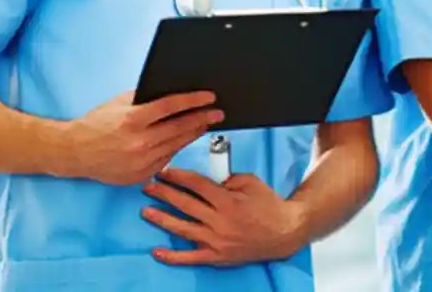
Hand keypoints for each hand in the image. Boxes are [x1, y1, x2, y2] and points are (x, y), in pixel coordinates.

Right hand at [58, 91, 222, 185]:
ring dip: (193, 134)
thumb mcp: (118, 103)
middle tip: (217, 113)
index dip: (194, 100)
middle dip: (203, 119)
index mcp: (133, 120)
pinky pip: (167, 160)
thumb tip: (172, 92)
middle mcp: (139, 142)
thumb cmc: (95, 125)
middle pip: (180, 128)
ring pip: (177, 145)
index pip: (172, 107)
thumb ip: (144, 99)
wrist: (74, 153)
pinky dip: (176, 148)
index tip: (209, 97)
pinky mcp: (141, 175)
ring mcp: (141, 161)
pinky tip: (184, 140)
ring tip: (205, 125)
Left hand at [142, 169, 306, 265]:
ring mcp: (216, 240)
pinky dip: (172, 256)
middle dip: (164, 193)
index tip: (165, 172)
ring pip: (182, 228)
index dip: (178, 177)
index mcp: (228, 200)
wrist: (284, 232)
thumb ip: (228, 179)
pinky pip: (190, 258)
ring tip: (146, 211)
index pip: (196, 184)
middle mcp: (219, 220)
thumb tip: (210, 182)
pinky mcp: (217, 256)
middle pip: (185, 204)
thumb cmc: (269, 206)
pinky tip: (157, 251)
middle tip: (149, 187)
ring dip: (162, 219)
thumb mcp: (251, 182)